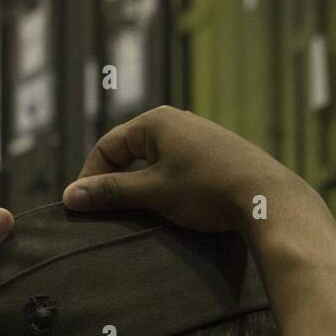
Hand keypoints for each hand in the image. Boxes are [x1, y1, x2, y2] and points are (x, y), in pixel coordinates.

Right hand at [62, 106, 304, 232]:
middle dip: (112, 182)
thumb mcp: (152, 192)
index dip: (90, 177)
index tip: (83, 207)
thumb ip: (110, 192)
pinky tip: (166, 208)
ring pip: (150, 161)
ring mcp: (196, 136)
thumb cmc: (206, 190)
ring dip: (136, 187)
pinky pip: (172, 167)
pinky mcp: (212, 154)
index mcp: (156, 122)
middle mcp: (175, 121)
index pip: (107, 146)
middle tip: (104, 213)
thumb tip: (70, 196)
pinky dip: (160, 186)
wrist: (264, 196)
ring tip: (133, 214)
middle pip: (127, 152)